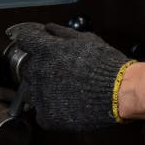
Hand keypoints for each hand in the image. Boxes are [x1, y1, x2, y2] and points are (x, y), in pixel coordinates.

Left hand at [10, 22, 133, 131]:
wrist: (119, 92)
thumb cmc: (106, 64)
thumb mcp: (86, 39)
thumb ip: (62, 33)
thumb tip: (49, 29)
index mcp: (47, 50)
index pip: (25, 38)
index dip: (29, 37)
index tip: (30, 39)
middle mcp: (39, 71)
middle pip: (28, 65)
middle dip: (40, 65)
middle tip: (59, 69)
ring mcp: (41, 95)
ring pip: (32, 89)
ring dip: (44, 86)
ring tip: (67, 87)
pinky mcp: (47, 115)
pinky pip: (40, 110)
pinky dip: (50, 106)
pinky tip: (66, 102)